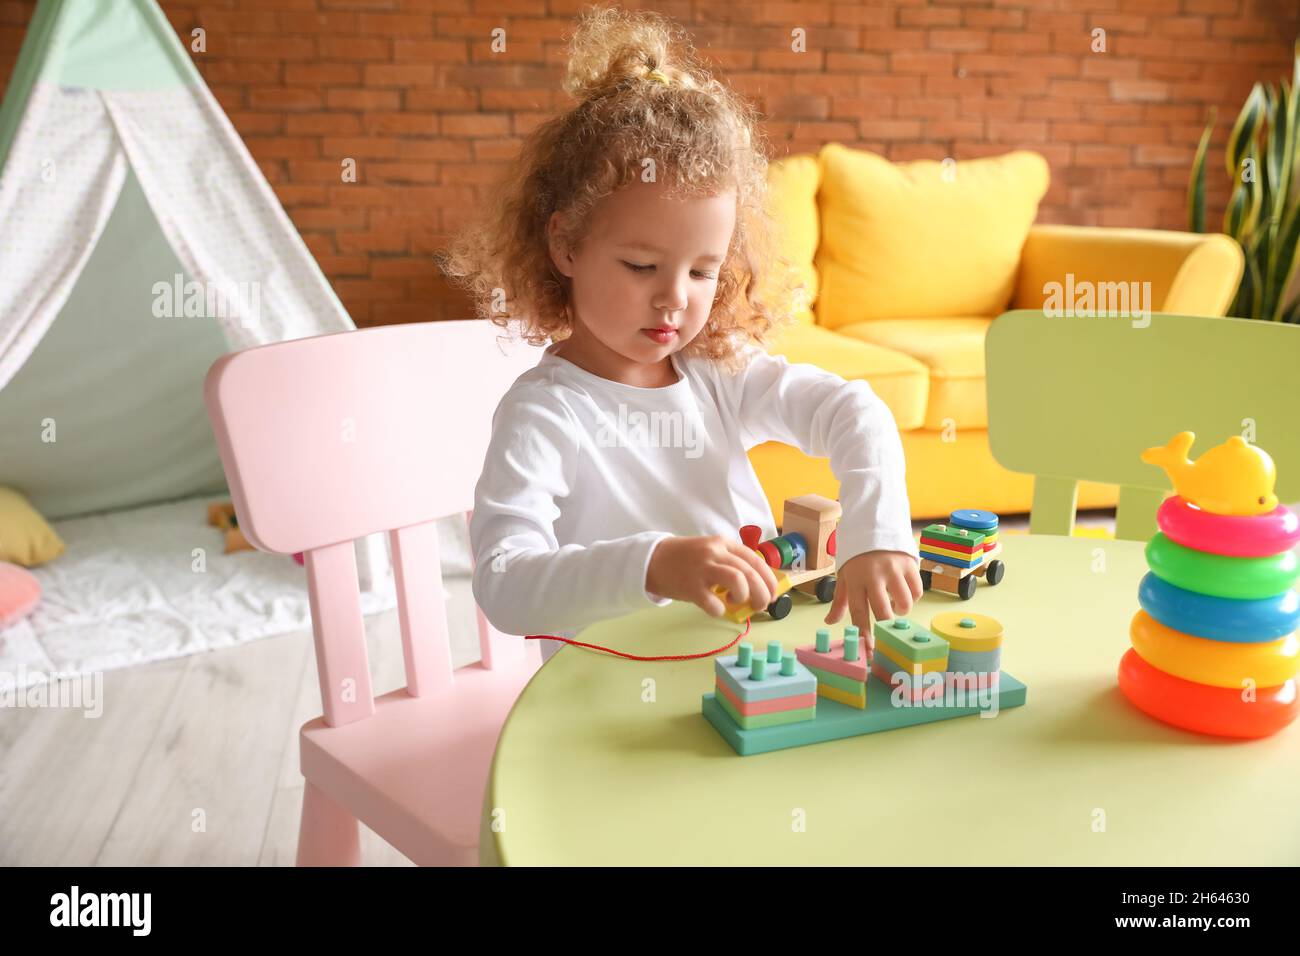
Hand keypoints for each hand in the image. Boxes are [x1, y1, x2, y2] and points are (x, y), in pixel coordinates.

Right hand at [646, 535, 780, 618]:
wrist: (654, 560)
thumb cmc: (687, 560)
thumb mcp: (712, 553)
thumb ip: (732, 564)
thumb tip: (758, 587)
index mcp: (724, 544)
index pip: (756, 560)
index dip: (769, 579)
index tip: (773, 593)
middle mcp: (716, 553)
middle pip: (750, 572)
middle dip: (762, 593)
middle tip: (761, 605)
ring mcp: (703, 568)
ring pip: (737, 580)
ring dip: (744, 596)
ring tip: (738, 602)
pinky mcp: (690, 586)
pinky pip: (712, 602)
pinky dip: (719, 609)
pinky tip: (716, 609)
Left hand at [824, 550, 923, 652]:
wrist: (874, 525)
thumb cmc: (857, 557)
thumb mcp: (845, 576)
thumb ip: (839, 601)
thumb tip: (829, 622)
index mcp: (855, 580)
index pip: (858, 612)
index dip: (865, 633)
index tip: (870, 651)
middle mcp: (874, 575)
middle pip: (883, 611)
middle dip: (886, 626)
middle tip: (886, 627)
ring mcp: (894, 569)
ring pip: (905, 603)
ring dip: (900, 610)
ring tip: (894, 604)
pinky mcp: (910, 564)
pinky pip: (917, 591)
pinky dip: (912, 597)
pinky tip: (903, 592)